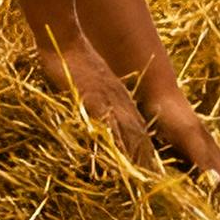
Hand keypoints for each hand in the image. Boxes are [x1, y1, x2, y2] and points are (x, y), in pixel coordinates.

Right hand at [29, 23, 163, 163]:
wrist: (64, 39)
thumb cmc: (71, 59)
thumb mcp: (88, 81)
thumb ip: (94, 98)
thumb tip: (93, 111)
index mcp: (119, 96)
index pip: (139, 126)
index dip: (146, 148)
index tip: (152, 168)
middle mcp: (120, 99)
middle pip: (139, 133)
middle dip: (147, 158)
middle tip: (155, 180)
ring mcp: (108, 100)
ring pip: (128, 131)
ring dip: (135, 155)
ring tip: (142, 176)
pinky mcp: (94, 99)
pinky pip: (106, 124)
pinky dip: (112, 142)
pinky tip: (115, 158)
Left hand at [145, 88, 219, 216]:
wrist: (153, 90)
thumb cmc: (171, 114)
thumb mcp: (188, 138)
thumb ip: (201, 161)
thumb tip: (219, 186)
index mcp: (214, 156)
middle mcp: (207, 158)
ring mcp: (191, 156)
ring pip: (206, 186)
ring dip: (212, 204)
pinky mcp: (175, 154)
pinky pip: (187, 179)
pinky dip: (190, 194)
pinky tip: (185, 203)